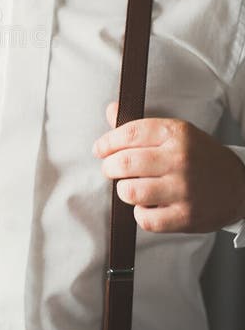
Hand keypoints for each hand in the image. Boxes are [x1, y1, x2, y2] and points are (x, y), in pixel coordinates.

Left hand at [93, 101, 244, 232]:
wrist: (239, 186)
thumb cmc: (200, 158)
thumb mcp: (177, 134)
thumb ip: (141, 126)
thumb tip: (111, 110)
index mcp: (177, 134)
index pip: (129, 132)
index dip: (107, 142)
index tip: (100, 149)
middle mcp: (180, 159)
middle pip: (124, 162)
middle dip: (109, 167)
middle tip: (111, 170)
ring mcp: (183, 189)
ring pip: (130, 191)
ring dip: (124, 190)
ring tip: (131, 187)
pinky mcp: (185, 217)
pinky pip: (145, 219)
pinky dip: (140, 214)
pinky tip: (148, 206)